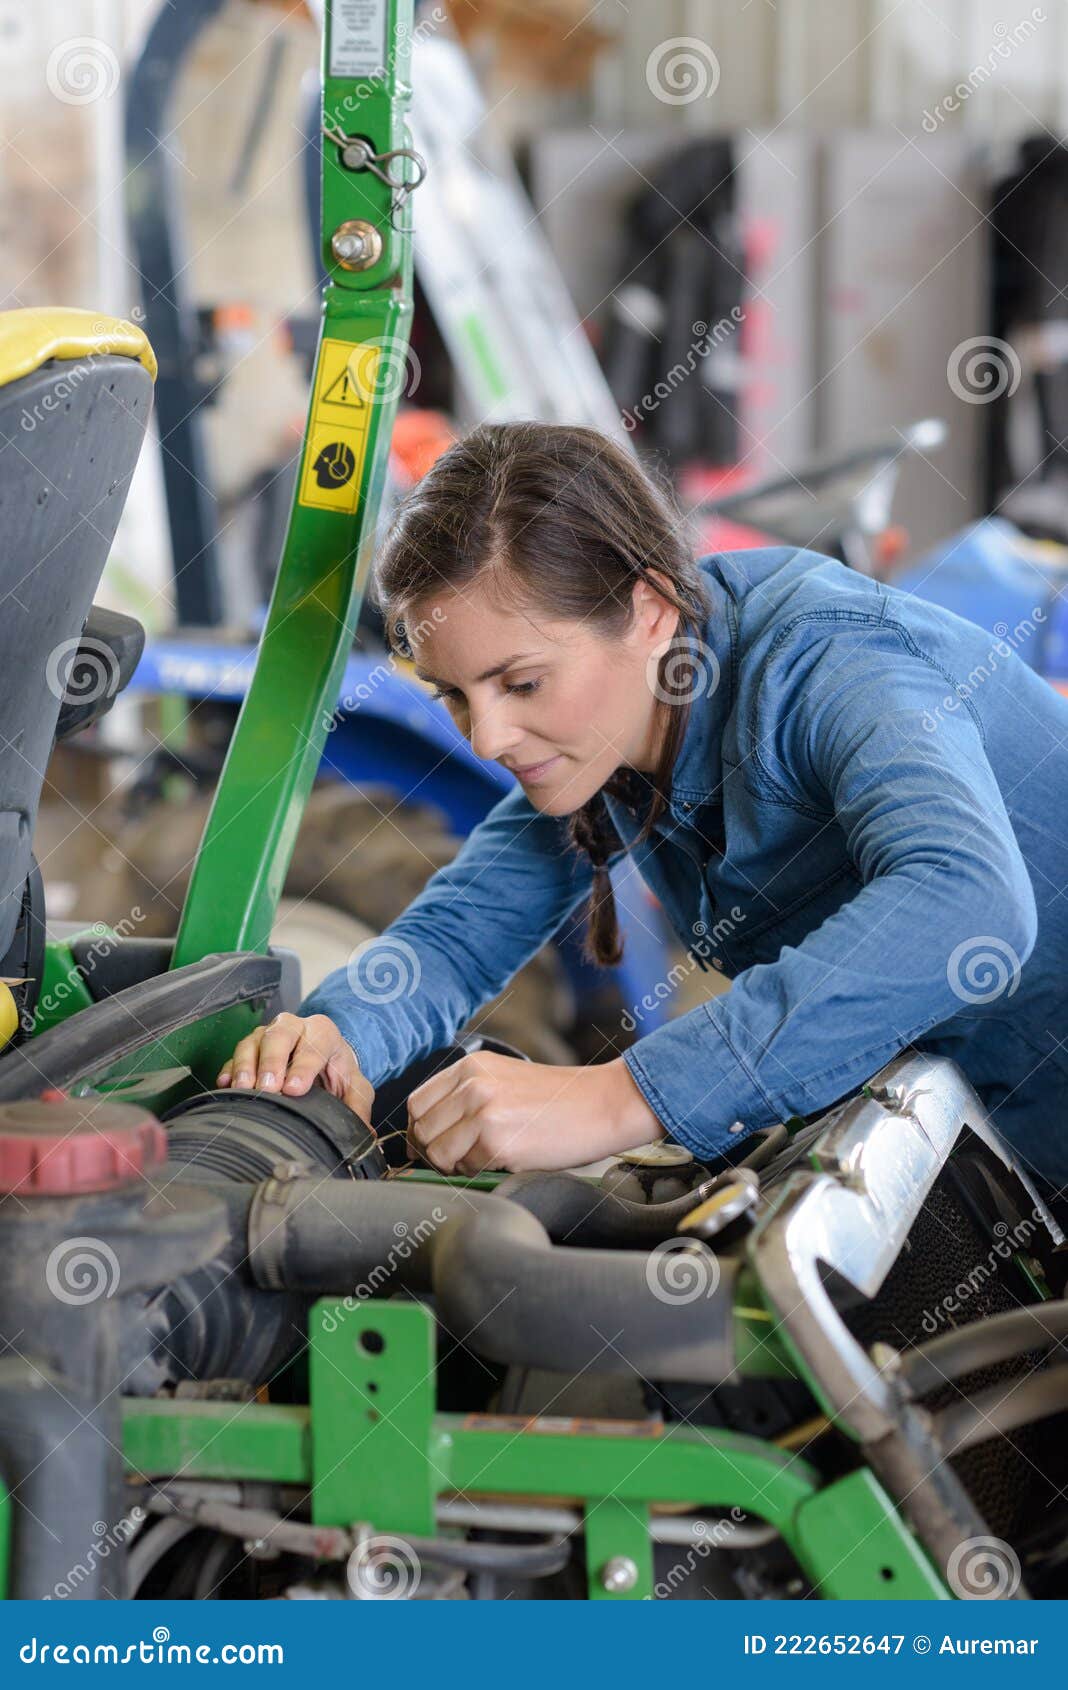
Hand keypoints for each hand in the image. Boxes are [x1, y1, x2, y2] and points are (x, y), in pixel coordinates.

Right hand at [217, 1011, 374, 1121]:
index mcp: (323, 1033)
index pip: (314, 1044)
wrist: (322, 1060)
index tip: (294, 1089)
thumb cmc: (335, 1072)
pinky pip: (234, 1054)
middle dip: (272, 1061)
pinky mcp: (249, 1048)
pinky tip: (226, 1085)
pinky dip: (229, 1069)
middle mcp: (294, 1028)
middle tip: (267, 1087)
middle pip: (279, 1035)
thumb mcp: (354, 1086)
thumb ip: (359, 1105)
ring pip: (253, 1041)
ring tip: (243, 1088)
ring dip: (246, 1064)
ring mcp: (267, 1035)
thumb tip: (363, 1132)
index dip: (304, 1066)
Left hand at [406, 1050, 663, 1174]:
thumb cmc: (560, 1100)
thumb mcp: (505, 1081)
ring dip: (452, 1165)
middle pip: (421, 1129)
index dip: (422, 1130)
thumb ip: (467, 1096)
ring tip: (481, 1162)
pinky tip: (502, 1163)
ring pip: (436, 1152)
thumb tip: (429, 1133)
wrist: (603, 1105)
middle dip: (432, 1151)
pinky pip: (463, 1168)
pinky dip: (475, 1173)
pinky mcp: (495, 1141)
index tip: (433, 1146)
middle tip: (457, 1161)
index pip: (417, 1102)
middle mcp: (472, 1084)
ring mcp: (482, 1112)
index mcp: (471, 1066)